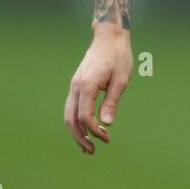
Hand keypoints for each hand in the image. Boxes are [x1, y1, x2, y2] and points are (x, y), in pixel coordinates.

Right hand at [64, 22, 132, 153]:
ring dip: (76, 132)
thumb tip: (107, 123)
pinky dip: (76, 121)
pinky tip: (85, 130)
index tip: (107, 137)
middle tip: (92, 151)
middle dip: (79, 138)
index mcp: (86, 86)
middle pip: (70, 119)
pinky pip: (72, 107)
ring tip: (87, 146)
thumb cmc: (119, 57)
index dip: (94, 131)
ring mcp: (74, 85)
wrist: (109, 37)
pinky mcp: (77, 84)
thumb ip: (112, 102)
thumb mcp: (121, 80)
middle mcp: (76, 87)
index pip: (85, 117)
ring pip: (68, 114)